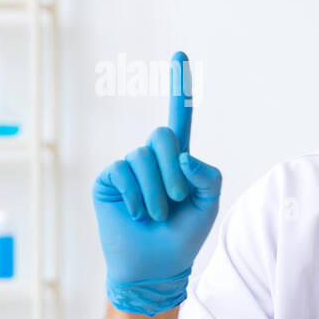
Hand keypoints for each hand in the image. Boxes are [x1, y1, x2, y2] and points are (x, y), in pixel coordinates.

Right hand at [92, 51, 221, 315]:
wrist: (155, 265)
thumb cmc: (184, 234)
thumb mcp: (209, 204)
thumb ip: (208, 175)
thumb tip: (183, 157)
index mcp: (179, 159)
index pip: (179, 116)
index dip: (179, 86)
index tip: (180, 54)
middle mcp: (152, 157)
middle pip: (162, 136)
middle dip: (173, 172)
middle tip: (176, 200)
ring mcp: (129, 167)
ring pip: (143, 158)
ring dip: (156, 193)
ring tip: (156, 215)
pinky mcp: (110, 179)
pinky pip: (124, 172)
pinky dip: (136, 196)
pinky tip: (136, 214)